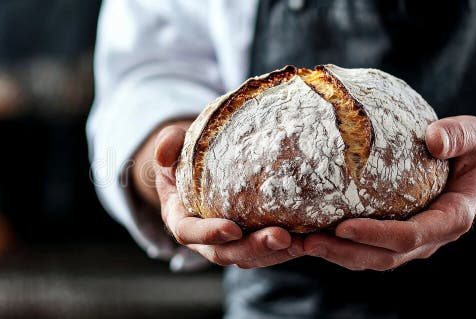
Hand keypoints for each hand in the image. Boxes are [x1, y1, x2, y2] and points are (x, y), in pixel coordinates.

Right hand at [154, 125, 304, 267]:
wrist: (207, 163)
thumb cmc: (188, 154)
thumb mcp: (175, 146)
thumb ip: (168, 145)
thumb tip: (164, 153)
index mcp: (180, 218)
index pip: (189, 232)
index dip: (209, 233)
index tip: (232, 228)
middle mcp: (204, 238)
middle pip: (226, 253)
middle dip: (253, 248)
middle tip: (281, 237)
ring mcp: (230, 242)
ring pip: (251, 256)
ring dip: (276, 253)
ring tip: (302, 241)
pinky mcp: (252, 240)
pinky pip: (269, 251)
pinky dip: (289, 247)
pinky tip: (311, 238)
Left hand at [304, 116, 475, 270]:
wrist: (468, 170)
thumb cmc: (469, 151)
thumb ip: (462, 135)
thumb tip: (434, 139)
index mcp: (450, 220)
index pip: (410, 235)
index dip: (376, 235)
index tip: (343, 226)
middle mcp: (428, 239)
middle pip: (383, 257)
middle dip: (344, 252)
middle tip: (308, 242)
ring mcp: (408, 243)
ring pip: (368, 259)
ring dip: (334, 254)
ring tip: (299, 244)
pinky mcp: (390, 238)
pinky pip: (361, 247)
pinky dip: (336, 245)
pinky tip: (306, 234)